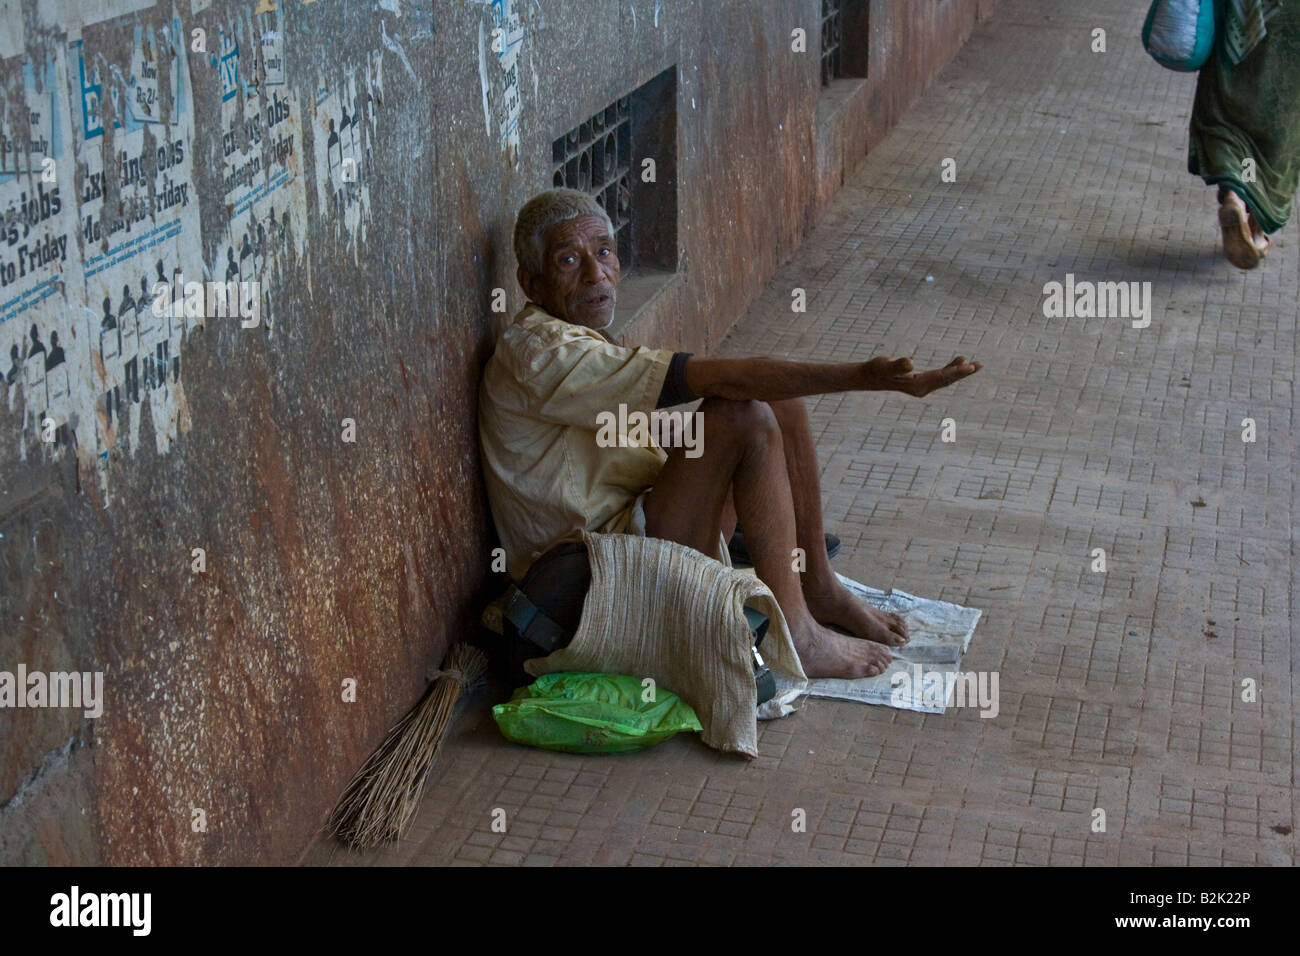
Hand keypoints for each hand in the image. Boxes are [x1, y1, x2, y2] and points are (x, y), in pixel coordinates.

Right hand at [866, 355, 981, 396]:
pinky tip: (959, 360)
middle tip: (979, 366)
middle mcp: (922, 389)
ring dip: (960, 372)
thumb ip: (897, 365)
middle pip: (947, 380)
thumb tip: (910, 363)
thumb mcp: (885, 365)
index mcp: (917, 385)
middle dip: (963, 373)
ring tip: (976, 365)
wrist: (870, 376)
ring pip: (946, 379)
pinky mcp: (921, 382)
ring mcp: (922, 387)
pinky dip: (950, 369)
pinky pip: (940, 376)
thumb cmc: (877, 369)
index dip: (955, 372)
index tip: (969, 367)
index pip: (940, 378)